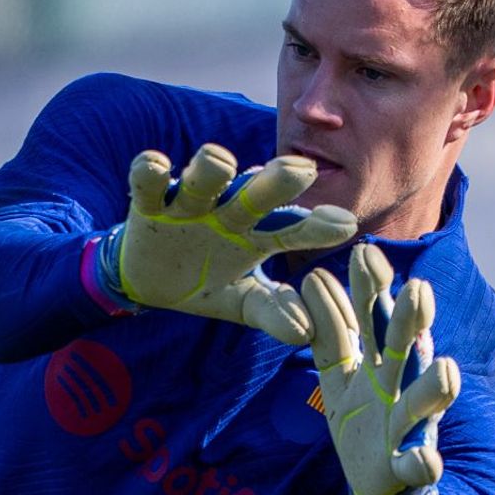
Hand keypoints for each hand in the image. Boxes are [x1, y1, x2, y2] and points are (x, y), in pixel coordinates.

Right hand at [106, 145, 356, 344]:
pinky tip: (158, 165)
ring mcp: (190, 205)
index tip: (345, 225)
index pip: (292, 228)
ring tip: (221, 161)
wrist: (152, 281)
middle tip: (302, 170)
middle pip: (255, 193)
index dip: (316, 227)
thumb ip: (274, 313)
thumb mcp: (244, 302)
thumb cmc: (209, 282)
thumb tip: (306, 333)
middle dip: (277, 181)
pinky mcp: (149, 206)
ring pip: (204, 179)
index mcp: (257, 233)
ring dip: (212, 169)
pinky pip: (149, 184)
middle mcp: (229, 211)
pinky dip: (151, 171)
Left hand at [303, 244, 457, 494]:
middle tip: (418, 289)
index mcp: (379, 361)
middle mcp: (399, 385)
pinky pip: (420, 465)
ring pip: (424, 402)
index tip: (364, 253)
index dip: (371, 289)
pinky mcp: (410, 465)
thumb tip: (312, 277)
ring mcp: (409, 424)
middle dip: (412, 322)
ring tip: (447, 371)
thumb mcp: (338, 372)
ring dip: (436, 387)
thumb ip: (329, 329)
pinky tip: (427, 461)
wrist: (377, 480)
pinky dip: (424, 463)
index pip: (374, 319)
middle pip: (404, 349)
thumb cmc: (361, 415)